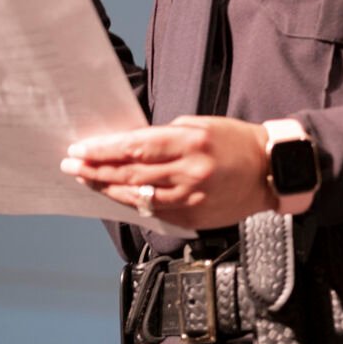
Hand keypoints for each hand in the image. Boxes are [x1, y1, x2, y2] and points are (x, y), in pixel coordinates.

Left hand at [61, 116, 275, 229]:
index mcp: (193, 143)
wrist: (272, 171)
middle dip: (95, 169)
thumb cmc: (238, 142)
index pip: (136, 147)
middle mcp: (190, 172)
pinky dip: (131, 201)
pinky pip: (153, 211)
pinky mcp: (192, 217)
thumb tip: (132, 145)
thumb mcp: (204, 126)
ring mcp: (191, 198)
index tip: (79, 149)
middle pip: (131, 173)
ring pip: (137, 196)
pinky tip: (116, 194)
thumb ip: (168, 136)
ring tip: (86, 180)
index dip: (104, 150)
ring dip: (107, 188)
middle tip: (71, 165)